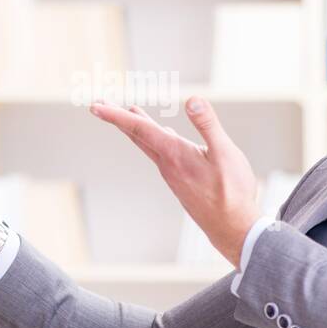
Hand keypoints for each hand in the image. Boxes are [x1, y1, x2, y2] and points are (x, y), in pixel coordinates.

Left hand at [89, 96, 259, 266]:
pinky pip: (161, 154)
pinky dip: (155, 139)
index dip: (115, 115)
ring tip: (129, 112)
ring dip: (137, 127)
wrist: (232, 228)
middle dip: (118, 118)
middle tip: (100, 104)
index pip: (140, 129)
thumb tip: (192, 99)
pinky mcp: (180, 181)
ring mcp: (172, 174)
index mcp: (174, 154)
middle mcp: (167, 165)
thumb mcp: (225, 153)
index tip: (95, 105)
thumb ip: (207, 124)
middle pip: (137, 136)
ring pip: (149, 145)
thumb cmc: (231, 192)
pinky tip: (164, 136)